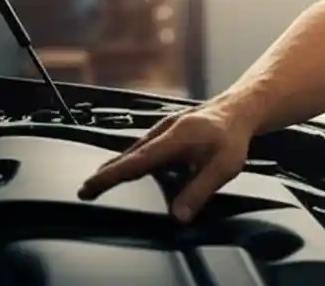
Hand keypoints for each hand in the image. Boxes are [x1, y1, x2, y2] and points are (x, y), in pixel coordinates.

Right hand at [77, 99, 255, 221]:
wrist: (239, 109)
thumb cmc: (232, 136)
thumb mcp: (224, 167)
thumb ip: (199, 191)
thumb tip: (178, 216)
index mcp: (174, 138)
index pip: (135, 161)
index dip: (110, 176)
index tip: (89, 187)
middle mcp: (164, 131)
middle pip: (128, 155)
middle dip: (105, 173)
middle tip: (85, 191)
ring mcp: (164, 129)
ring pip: (134, 150)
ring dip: (117, 166)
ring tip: (98, 183)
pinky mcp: (167, 131)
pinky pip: (144, 147)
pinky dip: (132, 160)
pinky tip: (128, 170)